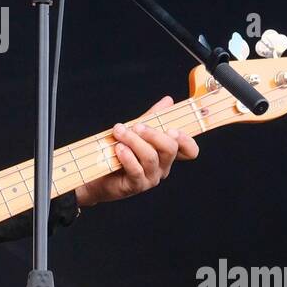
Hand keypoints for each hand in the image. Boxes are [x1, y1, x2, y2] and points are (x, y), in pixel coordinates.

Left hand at [74, 95, 198, 208]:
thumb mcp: (137, 131)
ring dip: (134, 141)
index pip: (190, 151)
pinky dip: (127, 157)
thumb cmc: (119, 151)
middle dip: (153, 134)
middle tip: (136, 126)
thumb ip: (153, 117)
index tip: (172, 129)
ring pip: (151, 157)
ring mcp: (150, 178)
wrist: (96, 172)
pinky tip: (118, 148)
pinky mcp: (135, 186)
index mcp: (166, 154)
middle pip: (170, 149)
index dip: (186, 140)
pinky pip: (136, 170)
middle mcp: (162, 167)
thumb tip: (168, 100)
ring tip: (119, 132)